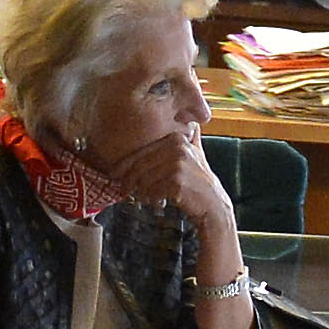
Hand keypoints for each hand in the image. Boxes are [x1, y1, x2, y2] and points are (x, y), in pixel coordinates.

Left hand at [105, 128, 232, 230]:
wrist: (213, 205)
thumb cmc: (198, 182)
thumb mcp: (195, 154)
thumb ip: (188, 138)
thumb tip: (187, 123)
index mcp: (176, 138)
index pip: (141, 151)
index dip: (124, 165)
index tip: (114, 174)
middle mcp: (177, 148)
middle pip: (139, 165)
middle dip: (128, 181)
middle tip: (123, 191)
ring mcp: (178, 164)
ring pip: (144, 179)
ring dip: (140, 192)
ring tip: (143, 199)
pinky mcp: (177, 181)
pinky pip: (152, 190)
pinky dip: (151, 199)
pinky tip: (156, 203)